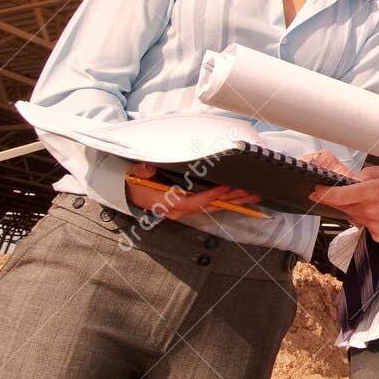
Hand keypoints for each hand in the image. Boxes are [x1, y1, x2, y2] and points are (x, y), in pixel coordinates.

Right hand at [123, 161, 260, 218]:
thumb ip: (141, 171)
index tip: (225, 188)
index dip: (209, 197)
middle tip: (251, 193)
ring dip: (233, 202)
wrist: (125, 191)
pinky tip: (240, 197)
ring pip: (212, 207)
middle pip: (208, 207)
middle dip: (231, 200)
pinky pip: (210, 206)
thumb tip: (148, 168)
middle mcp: (177, 210)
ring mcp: (183, 210)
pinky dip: (226, 201)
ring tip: (253, 196)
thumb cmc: (133, 182)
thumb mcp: (133, 174)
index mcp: (166, 203)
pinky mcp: (187, 206)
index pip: (192, 202)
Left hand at [308, 163, 378, 242]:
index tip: (313, 190)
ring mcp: (375, 226)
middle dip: (346, 198)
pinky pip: (367, 225)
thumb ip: (368, 175)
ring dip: (360, 207)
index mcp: (372, 192)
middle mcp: (370, 211)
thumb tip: (351, 179)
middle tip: (363, 190)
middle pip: (344, 206)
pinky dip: (371, 218)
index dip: (321, 193)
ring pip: (355, 216)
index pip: (336, 195)